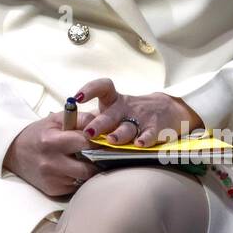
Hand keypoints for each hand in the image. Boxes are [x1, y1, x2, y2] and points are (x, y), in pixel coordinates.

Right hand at [3, 111, 101, 196]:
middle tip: (99, 153)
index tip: (100, 140)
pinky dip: (77, 178)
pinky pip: (75, 186)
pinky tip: (72, 169)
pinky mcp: (52, 190)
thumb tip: (103, 120)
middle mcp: (51, 162)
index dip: (96, 141)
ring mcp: (52, 178)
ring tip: (86, 161)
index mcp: (52, 141)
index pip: (85, 142)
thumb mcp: (56, 119)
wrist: (14, 152)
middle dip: (97, 160)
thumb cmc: (38, 133)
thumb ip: (80, 118)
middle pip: (89, 167)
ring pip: (84, 178)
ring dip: (88, 170)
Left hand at [74, 77, 205, 146]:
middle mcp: (125, 108)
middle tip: (88, 132)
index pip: (102, 88)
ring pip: (127, 127)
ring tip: (111, 140)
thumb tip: (66, 133)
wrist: (167, 109)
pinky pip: (149, 134)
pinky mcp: (155, 128)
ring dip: (119, 134)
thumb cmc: (131, 113)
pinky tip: (139, 144)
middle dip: (98, 124)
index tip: (77, 97)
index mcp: (113, 101)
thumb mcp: (113, 111)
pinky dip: (145, 139)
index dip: (89, 90)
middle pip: (109, 115)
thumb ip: (94, 119)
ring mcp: (140, 118)